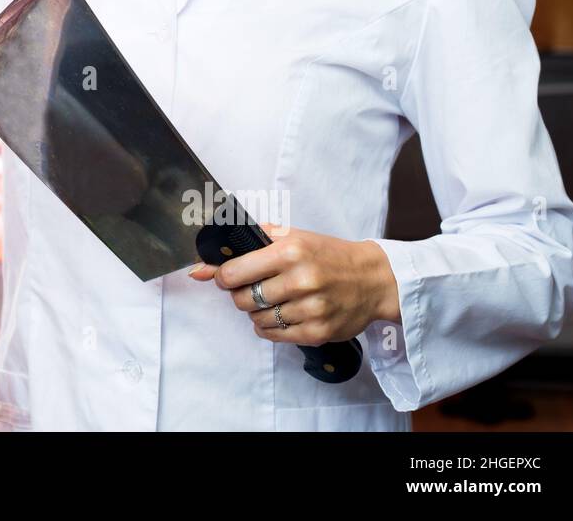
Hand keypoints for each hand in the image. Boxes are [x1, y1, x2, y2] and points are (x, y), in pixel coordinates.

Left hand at [187, 222, 401, 345]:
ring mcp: (310, 309)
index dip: (223, 277)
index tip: (226, 277)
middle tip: (253, 288)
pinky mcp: (317, 332)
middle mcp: (300, 280)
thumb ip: (246, 245)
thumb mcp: (291, 236)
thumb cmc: (327, 254)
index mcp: (290, 251)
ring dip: (257, 312)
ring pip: (257, 319)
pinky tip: (282, 314)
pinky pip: (274, 336)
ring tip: (273, 300)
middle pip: (243, 299)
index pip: (234, 273)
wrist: (373, 279)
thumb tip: (199, 269)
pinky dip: (270, 328)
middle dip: (240, 295)